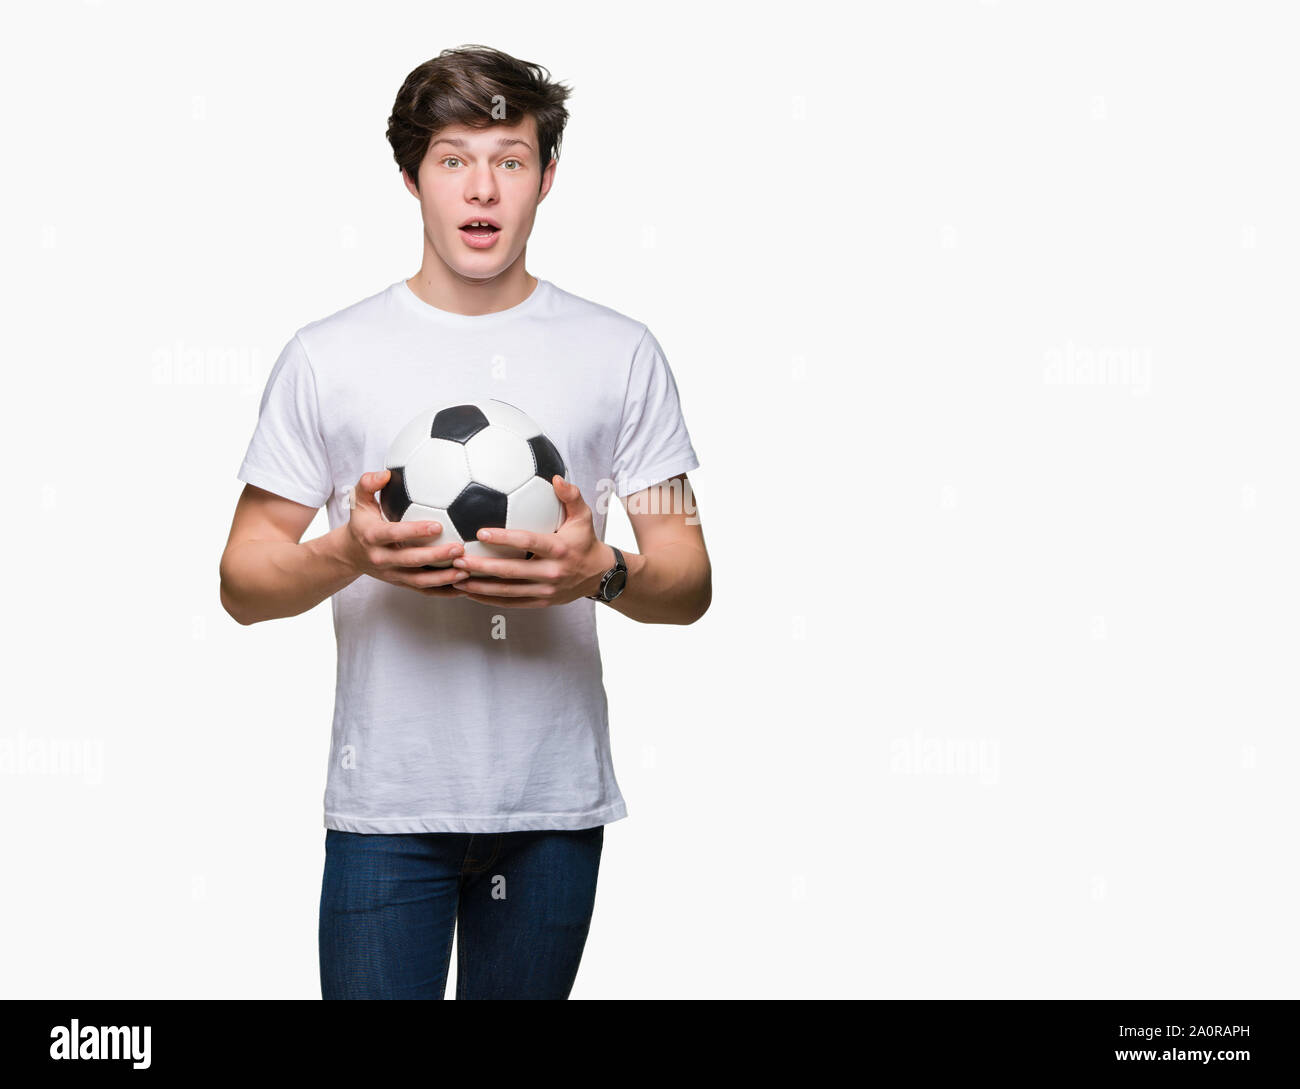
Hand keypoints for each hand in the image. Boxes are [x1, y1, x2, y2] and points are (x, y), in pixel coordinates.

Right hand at [340, 470, 471, 597]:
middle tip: (459, 548)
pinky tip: (464, 586)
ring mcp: (392, 574)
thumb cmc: (360, 523)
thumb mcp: (358, 502)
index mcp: (373, 537)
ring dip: (444, 578)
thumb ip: (367, 484)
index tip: (438, 526)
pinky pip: (424, 591)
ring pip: (420, 581)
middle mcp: (382, 559)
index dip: (415, 531)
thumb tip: (385, 473)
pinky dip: (444, 591)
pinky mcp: (401, 584)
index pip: (395, 534)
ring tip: (466, 570)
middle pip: (411, 561)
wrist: (349, 555)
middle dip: (436, 557)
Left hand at [449, 476, 613, 607]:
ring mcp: (545, 590)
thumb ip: (571, 496)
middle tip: (457, 559)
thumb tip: (557, 478)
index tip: (481, 533)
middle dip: (481, 566)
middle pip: (510, 571)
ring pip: (506, 590)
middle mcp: (551, 572)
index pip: (528, 542)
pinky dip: (489, 598)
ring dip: (479, 585)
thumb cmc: (585, 541)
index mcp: (559, 549)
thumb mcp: (583, 516)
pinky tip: (470, 592)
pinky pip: (511, 602)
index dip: (504, 538)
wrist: (600, 575)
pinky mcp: (540, 602)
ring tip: (456, 578)